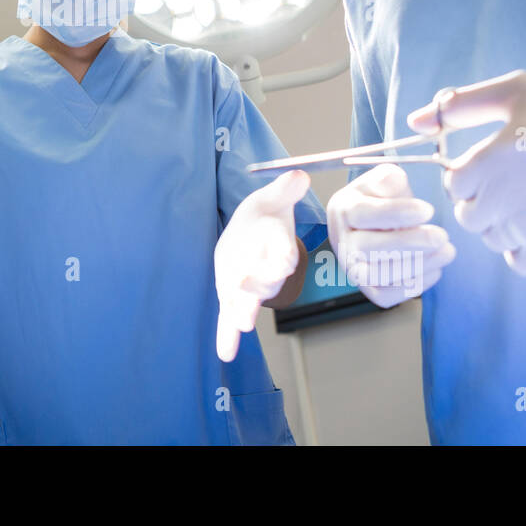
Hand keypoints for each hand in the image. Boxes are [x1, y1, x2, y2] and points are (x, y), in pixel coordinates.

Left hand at [215, 171, 309, 361]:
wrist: (251, 234)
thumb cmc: (264, 216)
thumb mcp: (271, 198)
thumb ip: (285, 189)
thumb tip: (299, 174)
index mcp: (278, 246)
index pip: (285, 252)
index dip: (284, 255)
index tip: (285, 260)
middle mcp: (267, 271)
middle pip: (269, 281)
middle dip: (261, 285)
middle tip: (250, 289)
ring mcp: (249, 286)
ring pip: (250, 302)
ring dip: (245, 313)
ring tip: (242, 324)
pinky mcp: (232, 296)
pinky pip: (230, 318)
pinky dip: (228, 336)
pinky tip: (226, 352)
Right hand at [326, 164, 454, 307]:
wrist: (378, 223)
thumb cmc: (382, 200)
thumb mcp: (384, 180)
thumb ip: (387, 178)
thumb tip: (389, 183)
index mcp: (343, 209)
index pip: (363, 213)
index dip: (396, 213)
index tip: (427, 210)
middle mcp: (342, 240)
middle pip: (366, 247)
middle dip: (408, 243)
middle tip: (441, 236)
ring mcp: (352, 267)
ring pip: (376, 274)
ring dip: (415, 265)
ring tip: (446, 251)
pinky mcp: (368, 288)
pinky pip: (386, 296)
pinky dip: (412, 286)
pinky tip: (434, 269)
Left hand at [409, 69, 525, 275]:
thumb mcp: (515, 91)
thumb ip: (459, 106)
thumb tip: (413, 124)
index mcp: (509, 149)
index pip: (456, 182)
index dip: (463, 175)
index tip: (482, 166)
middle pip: (469, 215)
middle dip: (476, 200)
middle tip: (500, 184)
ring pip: (491, 239)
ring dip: (496, 223)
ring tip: (518, 200)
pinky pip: (520, 262)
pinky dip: (518, 248)